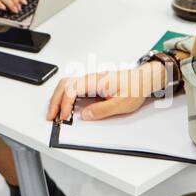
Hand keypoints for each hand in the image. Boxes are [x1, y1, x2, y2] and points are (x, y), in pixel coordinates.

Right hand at [45, 62, 162, 121]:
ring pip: (66, 85)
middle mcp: (90, 78)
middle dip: (55, 101)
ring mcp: (89, 80)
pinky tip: (65, 105)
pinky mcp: (91, 83)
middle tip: (51, 116)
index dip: (64, 104)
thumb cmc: (135, 88)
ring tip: (55, 112)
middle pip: (64, 85)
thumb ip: (101, 110)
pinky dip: (64, 96)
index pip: (71, 90)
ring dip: (58, 98)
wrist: (143, 79)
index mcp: (95, 81)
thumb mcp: (121, 104)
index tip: (63, 117)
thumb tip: (84, 115)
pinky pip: (72, 86)